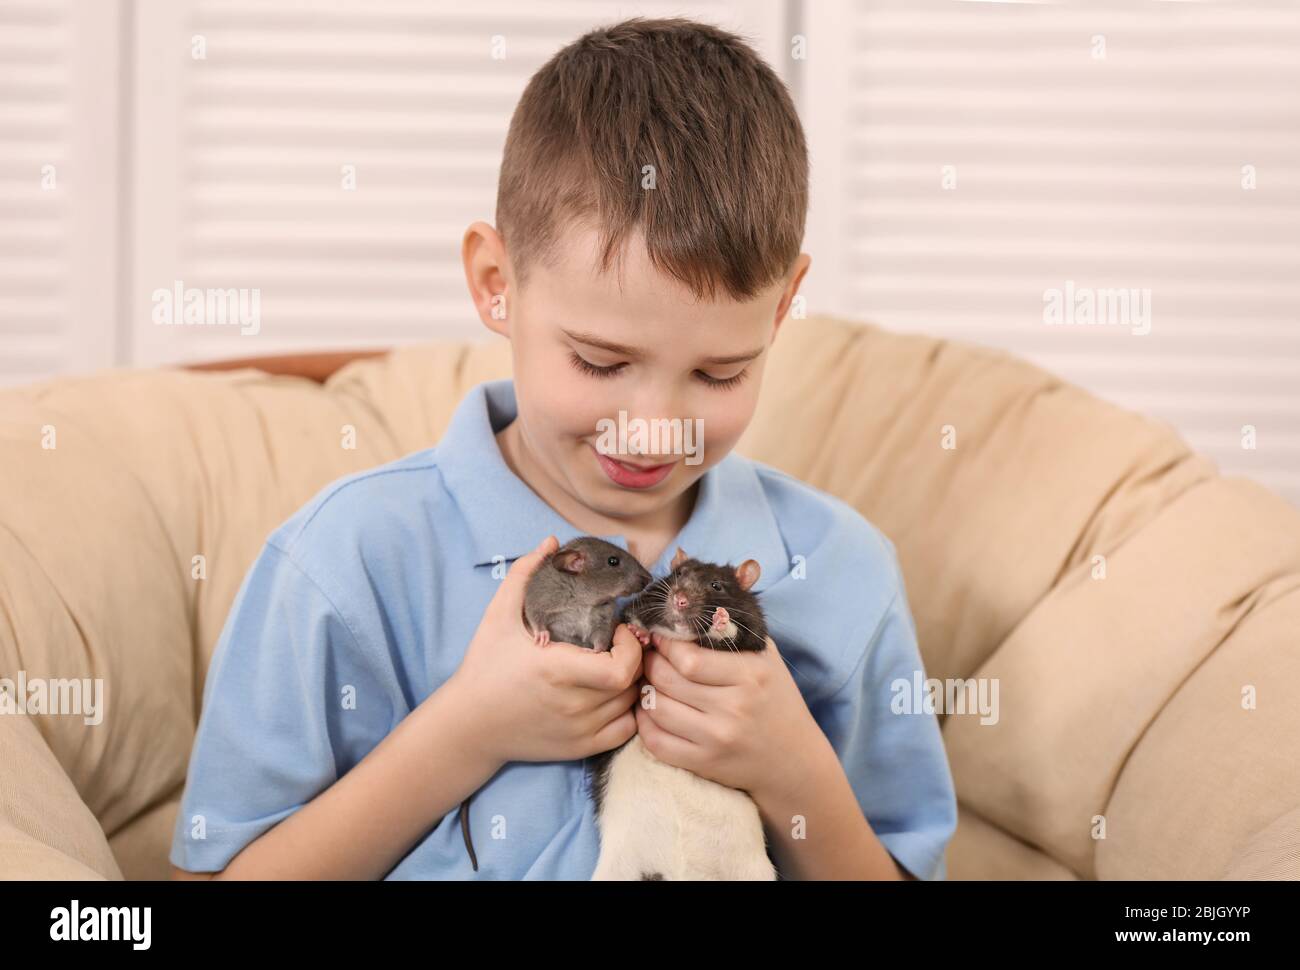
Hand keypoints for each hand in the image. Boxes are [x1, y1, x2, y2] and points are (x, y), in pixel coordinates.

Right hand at [445, 535, 642, 766]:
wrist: (469, 725)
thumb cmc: (485, 666)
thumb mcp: (498, 616)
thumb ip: (525, 575)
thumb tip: (551, 542)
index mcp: (557, 672)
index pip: (621, 669)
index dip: (631, 648)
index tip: (617, 631)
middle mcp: (573, 706)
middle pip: (632, 684)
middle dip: (635, 659)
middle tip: (621, 643)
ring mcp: (579, 731)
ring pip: (631, 706)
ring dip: (632, 683)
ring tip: (616, 664)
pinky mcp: (580, 748)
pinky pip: (625, 732)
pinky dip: (628, 712)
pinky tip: (613, 695)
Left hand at [635, 631, 829, 799]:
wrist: (794, 760)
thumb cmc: (776, 699)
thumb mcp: (766, 658)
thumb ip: (733, 629)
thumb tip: (691, 604)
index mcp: (750, 675)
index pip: (688, 658)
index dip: (665, 644)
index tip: (660, 636)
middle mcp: (734, 707)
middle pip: (667, 680)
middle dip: (650, 664)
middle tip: (649, 656)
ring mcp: (718, 738)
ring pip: (657, 709)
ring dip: (645, 692)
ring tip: (649, 681)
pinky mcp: (705, 763)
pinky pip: (657, 742)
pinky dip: (644, 724)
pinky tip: (649, 711)